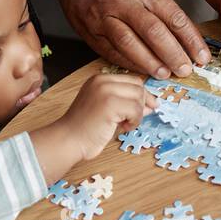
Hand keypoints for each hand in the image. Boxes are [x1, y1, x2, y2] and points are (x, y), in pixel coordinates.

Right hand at [32, 73, 156, 181]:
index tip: (148, 107)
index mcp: (100, 79)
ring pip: (138, 98)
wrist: (69, 140)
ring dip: (137, 115)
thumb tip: (152, 104)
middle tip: (134, 119)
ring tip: (123, 124)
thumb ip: (126, 103)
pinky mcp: (109, 104)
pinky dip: (134, 122)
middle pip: (138, 87)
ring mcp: (105, 91)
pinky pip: (136, 110)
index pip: (132, 80)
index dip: (143, 95)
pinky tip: (122, 127)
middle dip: (142, 104)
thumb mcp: (108, 109)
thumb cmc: (87, 129)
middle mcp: (102, 81)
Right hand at [53, 0, 209, 79]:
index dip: (191, 40)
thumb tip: (182, 30)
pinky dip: (128, 63)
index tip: (202, 56)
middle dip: (173, 55)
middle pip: (154, 32)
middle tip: (185, 70)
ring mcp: (104, 17)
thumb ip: (159, 2)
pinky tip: (141, 70)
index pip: (174, 17)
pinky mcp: (90, 30)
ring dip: (150, 63)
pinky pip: (111, 51)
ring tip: (165, 74)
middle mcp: (124, 2)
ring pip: (130, 44)